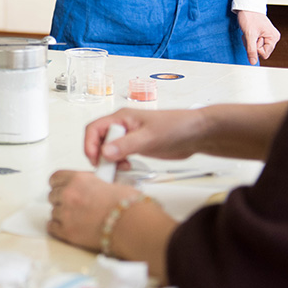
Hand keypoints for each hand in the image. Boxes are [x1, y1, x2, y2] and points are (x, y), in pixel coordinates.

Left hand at [47, 170, 140, 250]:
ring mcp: (67, 214)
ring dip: (62, 214)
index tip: (61, 187)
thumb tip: (93, 186)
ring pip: (53, 212)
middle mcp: (69, 195)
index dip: (59, 183)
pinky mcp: (68, 232)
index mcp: (79, 179)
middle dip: (61, 199)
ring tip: (75, 218)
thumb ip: (94, 183)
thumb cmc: (129, 206)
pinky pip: (52, 228)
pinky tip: (67, 227)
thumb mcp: (112, 183)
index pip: (55, 178)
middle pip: (52, 195)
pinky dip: (57, 228)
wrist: (133, 226)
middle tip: (72, 204)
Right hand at [82, 108, 209, 168]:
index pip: (94, 129)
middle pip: (98, 140)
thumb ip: (126, 145)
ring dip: (109, 161)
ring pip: (108, 150)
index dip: (90, 144)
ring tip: (121, 169)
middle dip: (99, 155)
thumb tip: (104, 152)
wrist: (197, 134)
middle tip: (108, 169)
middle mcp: (122, 126)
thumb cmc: (176, 127)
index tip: (95, 160)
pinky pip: (119, 156)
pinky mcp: (137, 146)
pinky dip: (119, 164)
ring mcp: (129, 137)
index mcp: (121, 118)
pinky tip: (128, 168)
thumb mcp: (149, 137)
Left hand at [237, 10, 280, 64]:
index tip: (253, 38)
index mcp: (273, 38)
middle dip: (252, 45)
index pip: (264, 54)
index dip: (256, 49)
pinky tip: (249, 32)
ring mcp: (268, 36)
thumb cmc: (249, 17)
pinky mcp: (262, 34)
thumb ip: (251, 50)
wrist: (246, 7)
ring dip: (250, 42)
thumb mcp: (249, 35)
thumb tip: (253, 62)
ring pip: (257, 47)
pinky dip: (250, 39)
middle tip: (250, 34)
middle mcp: (273, 37)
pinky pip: (255, 43)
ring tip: (249, 32)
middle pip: (261, 51)